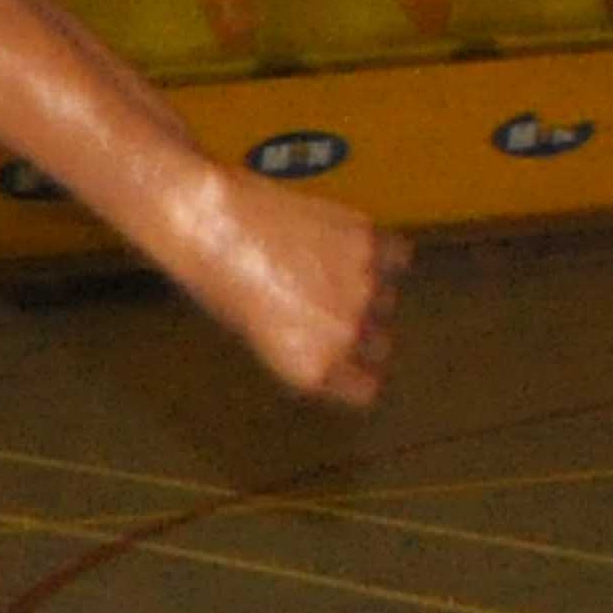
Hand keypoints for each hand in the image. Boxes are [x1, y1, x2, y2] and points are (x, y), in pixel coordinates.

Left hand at [171, 170, 407, 408]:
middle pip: (380, 344)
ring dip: (366, 286)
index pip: (367, 387)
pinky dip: (380, 250)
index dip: (357, 370)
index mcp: (312, 369)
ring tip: (318, 266)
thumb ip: (310, 349)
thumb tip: (352, 347)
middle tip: (325, 303)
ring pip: (386, 298)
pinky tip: (342, 242)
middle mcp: (342, 336)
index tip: (348, 355)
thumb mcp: (260, 337)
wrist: (215, 225)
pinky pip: (397, 256)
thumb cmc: (222, 282)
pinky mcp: (370, 243)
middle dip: (363, 329)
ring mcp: (362, 288)